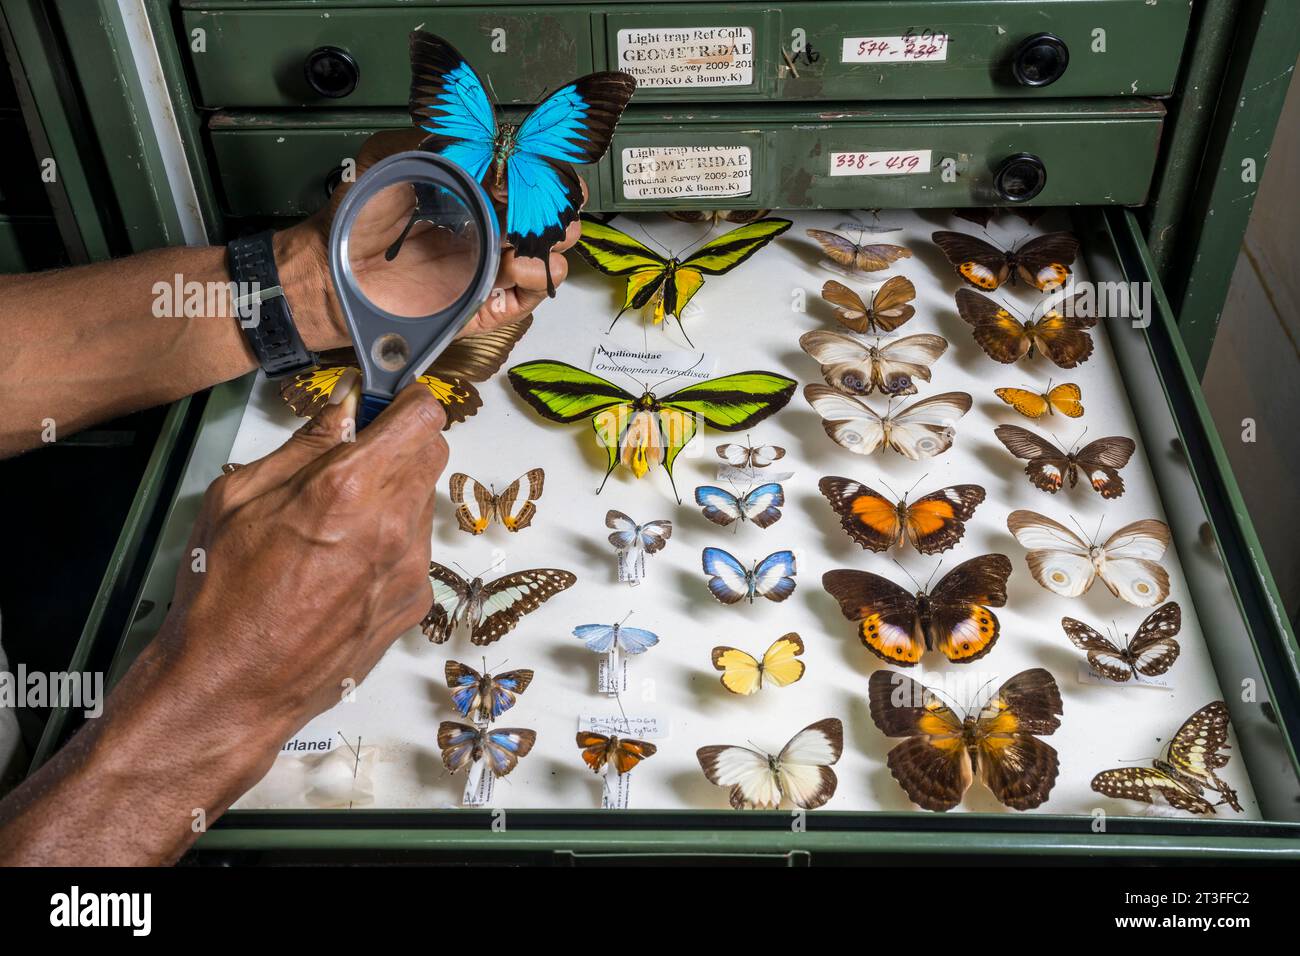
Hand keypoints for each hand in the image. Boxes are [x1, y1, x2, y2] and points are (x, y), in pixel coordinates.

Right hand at [168, 383, 444, 741]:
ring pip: (424, 503)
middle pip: (432, 454)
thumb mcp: (240, 497)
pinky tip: (344, 564)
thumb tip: (341, 412)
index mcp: (349, 487)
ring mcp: (411, 568)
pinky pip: (417, 550)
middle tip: (356, 458)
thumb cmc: (225, 598)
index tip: (390, 403)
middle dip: (401, 445)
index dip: (408, 402)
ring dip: (394, 497)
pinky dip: (392, 543)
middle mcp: (393, 525)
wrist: (234, 686)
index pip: (422, 415)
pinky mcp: (414, 602)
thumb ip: (303, 445)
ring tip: (337, 525)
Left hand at [278, 129, 584, 350]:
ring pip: (552, 257)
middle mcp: (491, 230)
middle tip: (540, 204)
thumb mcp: (396, 155)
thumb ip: (448, 145)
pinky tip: (513, 263)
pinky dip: (537, 276)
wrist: (332, 270)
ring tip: (520, 236)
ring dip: (549, 243)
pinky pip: (533, 294)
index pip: (533, 183)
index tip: (551, 171)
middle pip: (553, 220)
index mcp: (477, 193)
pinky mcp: (488, 305)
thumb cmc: (356, 216)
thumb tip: (501, 161)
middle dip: (557, 209)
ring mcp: (493, 269)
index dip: (551, 176)